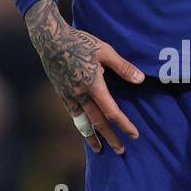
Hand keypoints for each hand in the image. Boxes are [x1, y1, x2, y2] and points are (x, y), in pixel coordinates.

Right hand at [25, 0, 143, 153]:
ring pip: (83, 122)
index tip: (134, 134)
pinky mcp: (61, 94)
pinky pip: (73, 114)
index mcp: (93, 85)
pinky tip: (85, 131)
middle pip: (98, 122)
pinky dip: (80, 125)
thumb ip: (123, 67)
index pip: (111, 112)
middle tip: (121, 151)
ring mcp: (69, 96)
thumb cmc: (80, 42)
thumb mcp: (105, 51)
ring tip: (100, 150)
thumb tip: (140, 80)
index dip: (124, 124)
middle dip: (111, 137)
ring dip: (93, 137)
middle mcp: (80, 95)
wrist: (50, 40)